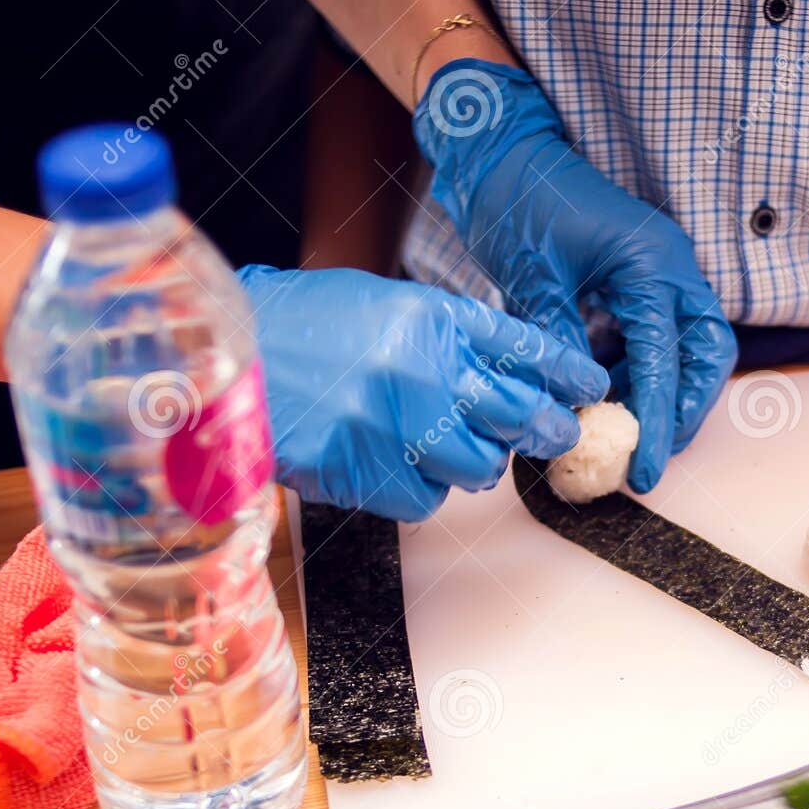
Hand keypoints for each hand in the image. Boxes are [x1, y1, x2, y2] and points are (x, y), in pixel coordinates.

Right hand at [239, 265, 608, 520]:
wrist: (217, 365)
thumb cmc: (296, 331)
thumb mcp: (378, 307)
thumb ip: (444, 337)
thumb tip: (509, 375)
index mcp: (428, 318)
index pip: (522, 347)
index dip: (564, 372)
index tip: (592, 387)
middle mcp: (422, 369)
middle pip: (518, 413)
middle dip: (545, 429)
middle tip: (553, 435)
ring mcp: (396, 425)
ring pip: (479, 467)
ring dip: (470, 464)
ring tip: (434, 444)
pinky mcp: (370, 474)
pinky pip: (427, 500)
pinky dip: (416, 489)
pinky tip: (385, 462)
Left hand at [414, 61, 735, 491]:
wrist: (503, 153)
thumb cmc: (517, 203)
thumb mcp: (533, 281)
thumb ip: (562, 345)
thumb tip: (575, 413)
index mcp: (652, 264)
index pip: (667, 363)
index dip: (657, 423)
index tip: (642, 471)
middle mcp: (671, 268)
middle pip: (708, 355)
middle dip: (686, 410)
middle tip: (649, 454)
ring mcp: (662, 271)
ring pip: (691, 348)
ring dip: (664, 393)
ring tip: (618, 430)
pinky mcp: (643, 279)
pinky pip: (658, 336)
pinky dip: (639, 372)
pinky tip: (603, 395)